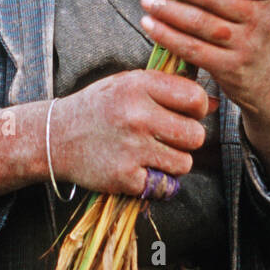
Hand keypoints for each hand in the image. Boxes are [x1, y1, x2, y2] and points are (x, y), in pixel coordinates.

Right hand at [50, 69, 212, 196]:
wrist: (56, 137)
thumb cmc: (100, 106)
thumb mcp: (129, 84)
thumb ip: (169, 89)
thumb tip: (213, 103)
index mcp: (139, 85)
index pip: (195, 98)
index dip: (197, 108)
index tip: (186, 112)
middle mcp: (137, 115)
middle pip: (196, 135)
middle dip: (187, 139)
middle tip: (168, 137)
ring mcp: (131, 148)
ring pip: (184, 163)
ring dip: (174, 162)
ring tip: (153, 152)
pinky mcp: (125, 177)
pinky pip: (165, 185)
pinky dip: (157, 181)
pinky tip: (139, 168)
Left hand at [139, 0, 269, 193]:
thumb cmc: (255, 31)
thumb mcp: (259, 4)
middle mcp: (262, 21)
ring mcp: (246, 46)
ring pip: (198, 22)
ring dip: (167, 9)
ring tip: (148, 0)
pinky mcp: (229, 68)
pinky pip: (191, 48)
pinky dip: (166, 35)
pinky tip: (149, 24)